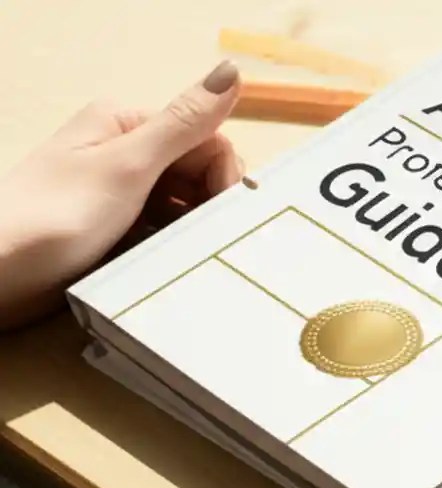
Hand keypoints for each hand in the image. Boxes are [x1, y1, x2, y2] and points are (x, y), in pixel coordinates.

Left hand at [0, 60, 243, 329]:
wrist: (1, 275)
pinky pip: (162, 231)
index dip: (225, 174)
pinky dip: (175, 244)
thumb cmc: (57, 216)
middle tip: (214, 240)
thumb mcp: (129, 166)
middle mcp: (123, 151)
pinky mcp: (114, 229)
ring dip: (195, 227)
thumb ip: (183, 124)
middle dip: (211, 204)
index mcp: (125, 124)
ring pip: (183, 205)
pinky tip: (175, 263)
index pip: (204, 138)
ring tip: (194, 255)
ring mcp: (118, 192)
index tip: (229, 215)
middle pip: (196, 173)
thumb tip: (230, 71)